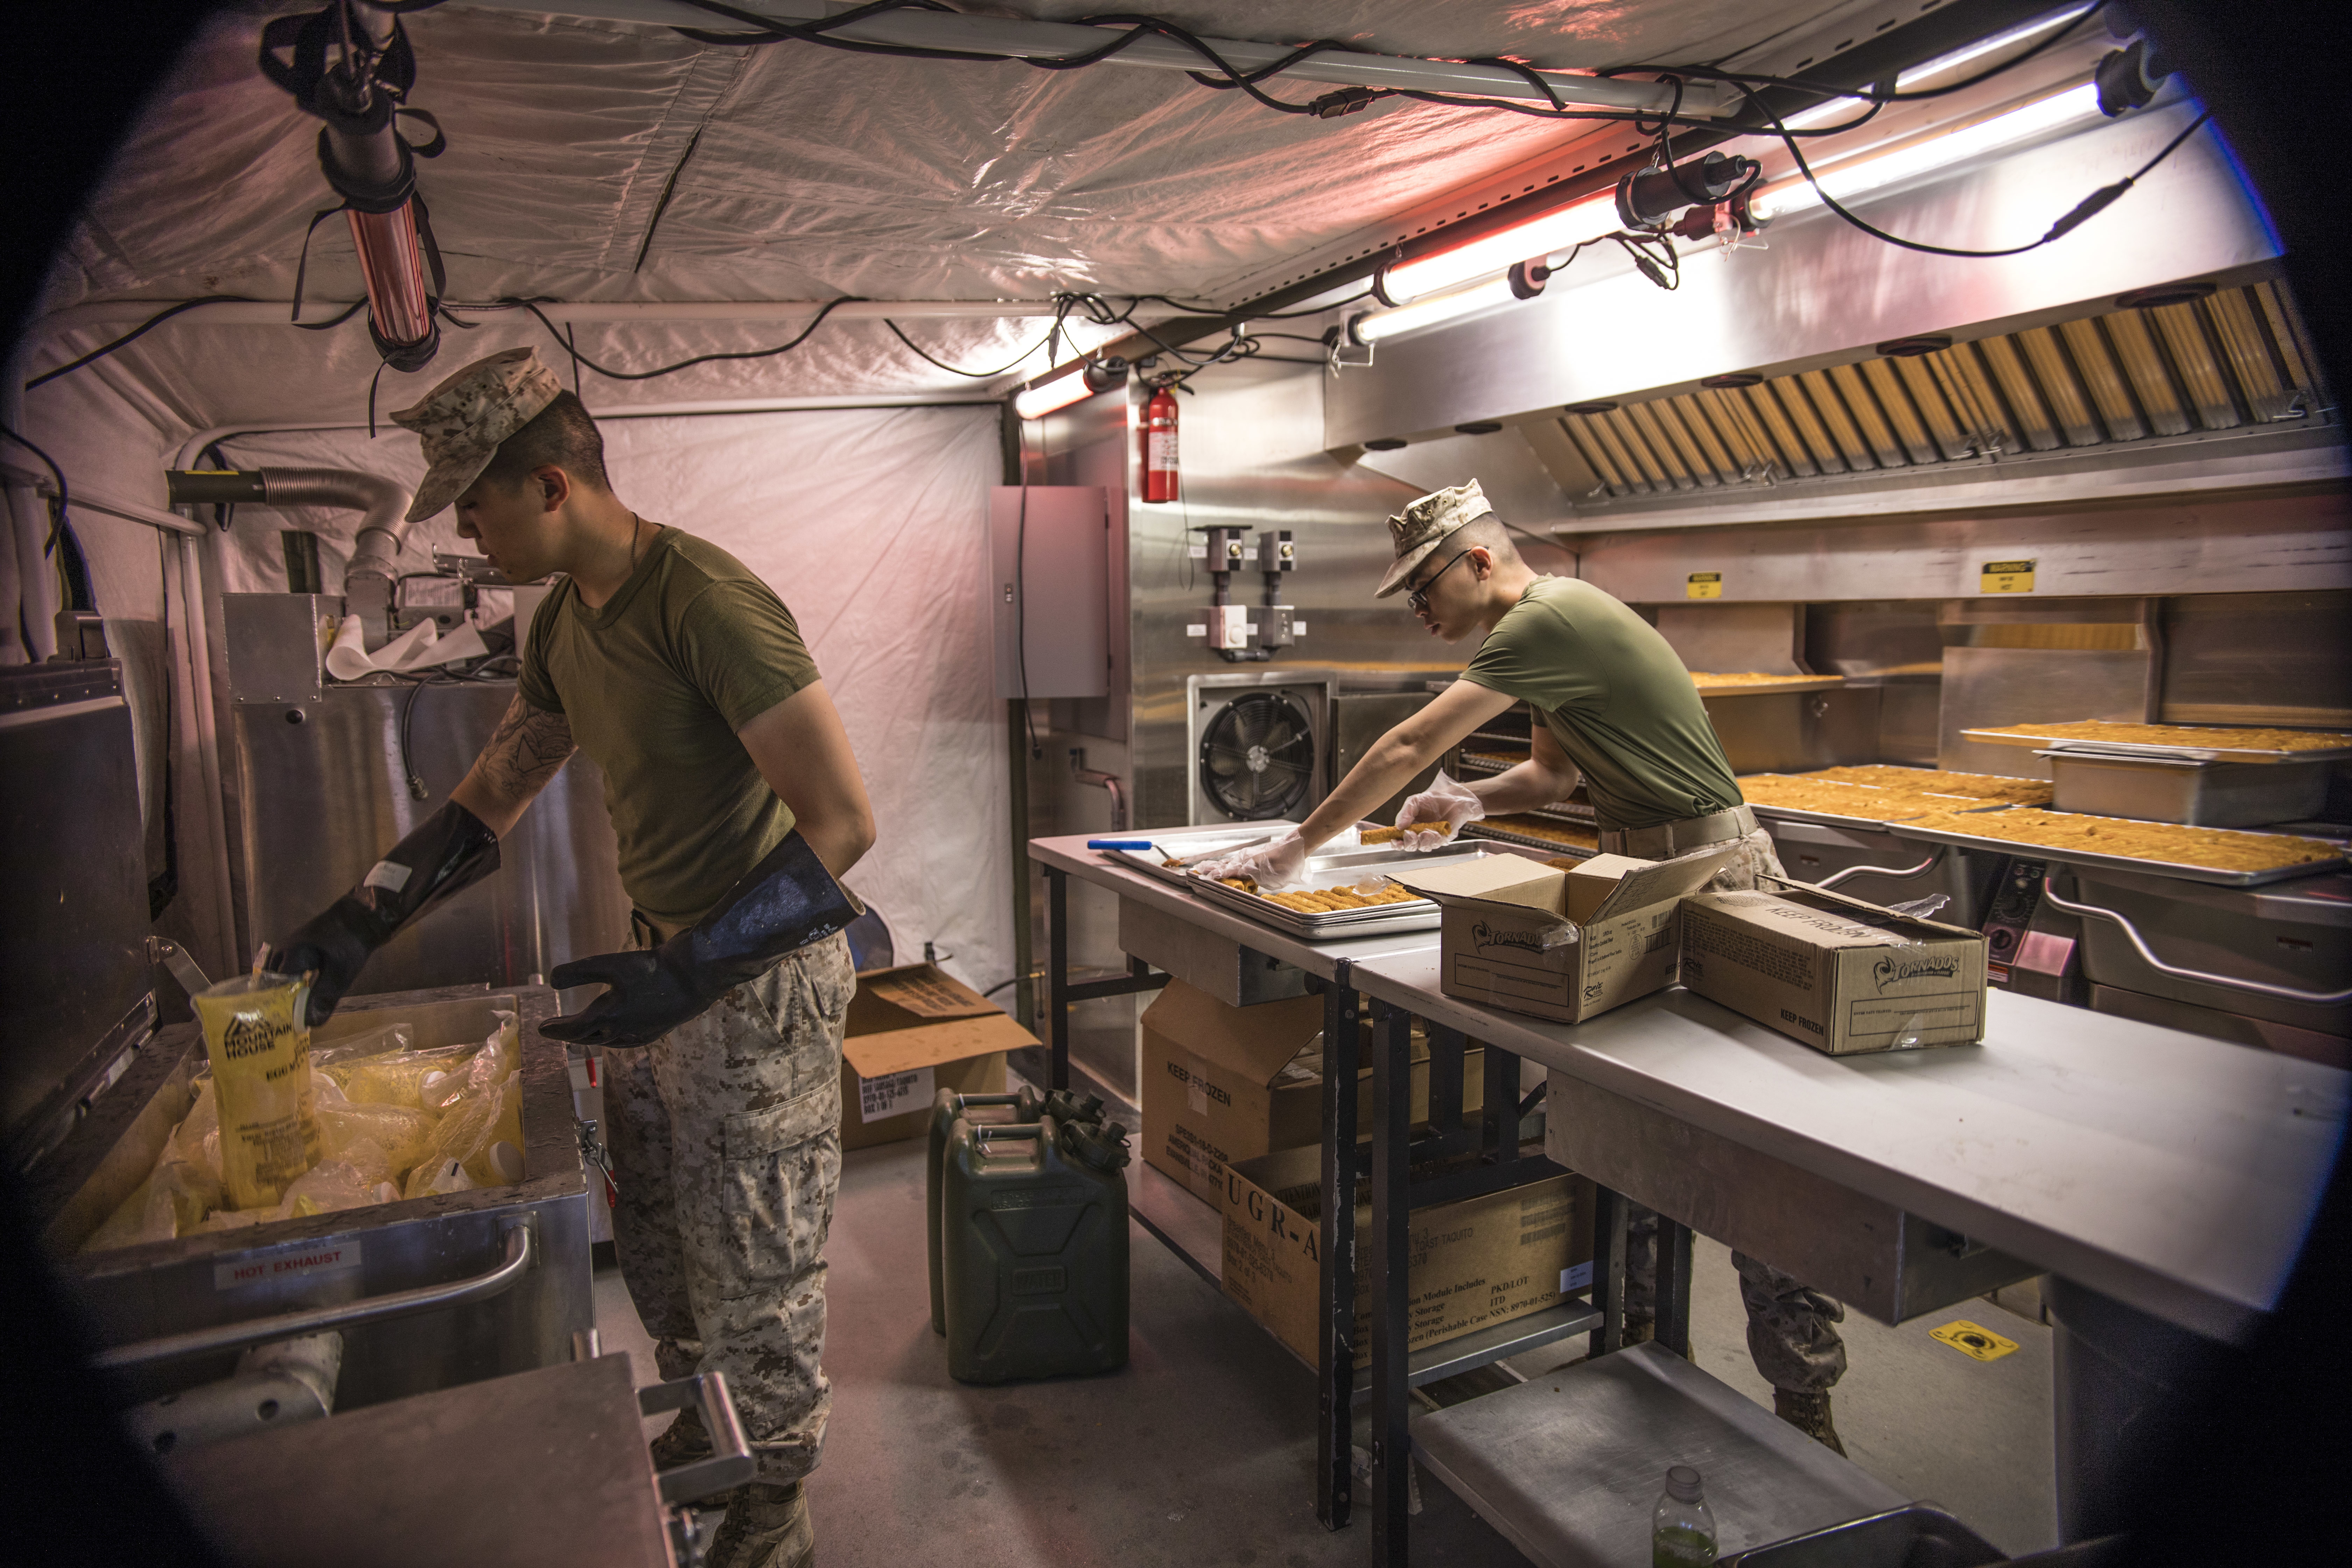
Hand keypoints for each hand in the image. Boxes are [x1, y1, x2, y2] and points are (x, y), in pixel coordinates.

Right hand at [267, 902, 376, 1026]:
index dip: (278, 1007)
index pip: (275, 987)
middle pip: (273, 981)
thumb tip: (310, 1023)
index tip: (280, 1024)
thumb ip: (324, 998)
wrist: (364, 915)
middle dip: (277, 1001)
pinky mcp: (301, 949)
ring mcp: (291, 947)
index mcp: (291, 954)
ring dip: (285, 992)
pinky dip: (293, 983)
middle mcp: (285, 950)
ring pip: (281, 975)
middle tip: (282, 1021)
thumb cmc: (351, 942)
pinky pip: (290, 969)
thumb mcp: (340, 974)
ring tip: (290, 1013)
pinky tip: (302, 996)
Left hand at [542, 948, 705, 1048]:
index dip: (555, 1029)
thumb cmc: (652, 969)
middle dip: (570, 1034)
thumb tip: (551, 981)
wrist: (695, 977)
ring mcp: (639, 1034)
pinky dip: (613, 1038)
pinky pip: (626, 1040)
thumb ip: (578, 972)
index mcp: (606, 1017)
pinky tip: (616, 1032)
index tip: (541, 1028)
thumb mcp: (610, 963)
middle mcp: (620, 1031)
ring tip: (583, 1032)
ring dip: (590, 1036)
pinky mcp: (655, 1031)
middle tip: (556, 1030)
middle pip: (587, 1037)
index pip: (572, 1029)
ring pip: (607, 1040)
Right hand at [1192, 828, 1308, 891]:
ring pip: (1231, 861)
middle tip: (1199, 869)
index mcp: (1250, 865)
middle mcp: (1247, 860)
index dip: (1217, 874)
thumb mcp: (1274, 876)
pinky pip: (1239, 859)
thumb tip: (1247, 878)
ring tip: (1208, 866)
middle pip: (1226, 864)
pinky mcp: (1256, 855)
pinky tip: (1228, 863)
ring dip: (1219, 864)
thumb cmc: (1287, 862)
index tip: (1205, 876)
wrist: (1296, 846)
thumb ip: (1258, 878)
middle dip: (1212, 868)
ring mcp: (1251, 856)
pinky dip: (1229, 862)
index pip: (1229, 871)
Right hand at [1395, 769, 1482, 850]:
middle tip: (1410, 834)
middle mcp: (1419, 835)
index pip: (1399, 840)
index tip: (1395, 841)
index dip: (1396, 843)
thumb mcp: (1415, 801)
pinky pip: (1437, 844)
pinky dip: (1434, 839)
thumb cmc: (1433, 800)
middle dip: (1408, 842)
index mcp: (1409, 827)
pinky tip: (1434, 832)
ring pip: (1423, 847)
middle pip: (1410, 846)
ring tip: (1425, 832)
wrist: (1453, 797)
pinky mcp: (1443, 838)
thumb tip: (1398, 826)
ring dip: (1423, 841)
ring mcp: (1431, 838)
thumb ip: (1405, 812)